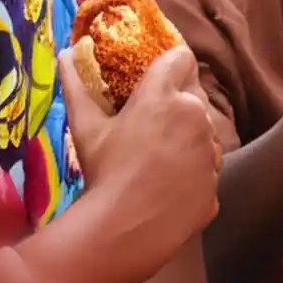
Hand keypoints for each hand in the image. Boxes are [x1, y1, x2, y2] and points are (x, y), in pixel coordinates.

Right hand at [58, 46, 219, 270]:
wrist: (124, 229)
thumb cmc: (103, 172)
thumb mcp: (85, 128)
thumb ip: (77, 86)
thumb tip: (65, 52)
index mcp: (165, 95)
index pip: (181, 57)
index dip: (170, 66)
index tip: (156, 80)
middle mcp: (197, 115)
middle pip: (194, 95)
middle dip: (178, 103)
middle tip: (150, 125)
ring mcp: (213, 148)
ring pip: (205, 131)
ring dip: (189, 137)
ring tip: (157, 160)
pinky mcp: (217, 179)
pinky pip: (208, 166)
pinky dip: (193, 171)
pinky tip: (169, 186)